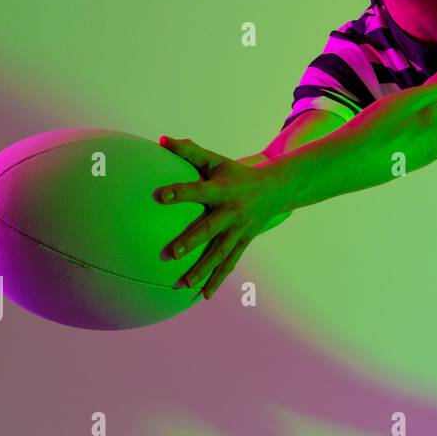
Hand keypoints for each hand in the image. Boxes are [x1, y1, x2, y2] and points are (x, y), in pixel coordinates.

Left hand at [153, 135, 289, 299]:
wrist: (276, 189)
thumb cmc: (236, 173)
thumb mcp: (217, 160)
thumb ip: (189, 151)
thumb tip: (160, 139)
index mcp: (223, 189)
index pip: (199, 190)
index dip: (181, 192)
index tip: (160, 195)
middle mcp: (232, 212)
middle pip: (210, 229)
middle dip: (191, 241)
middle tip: (170, 254)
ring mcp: (240, 230)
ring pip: (220, 253)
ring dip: (203, 270)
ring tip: (184, 285)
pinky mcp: (244, 242)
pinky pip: (230, 263)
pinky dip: (218, 280)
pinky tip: (204, 296)